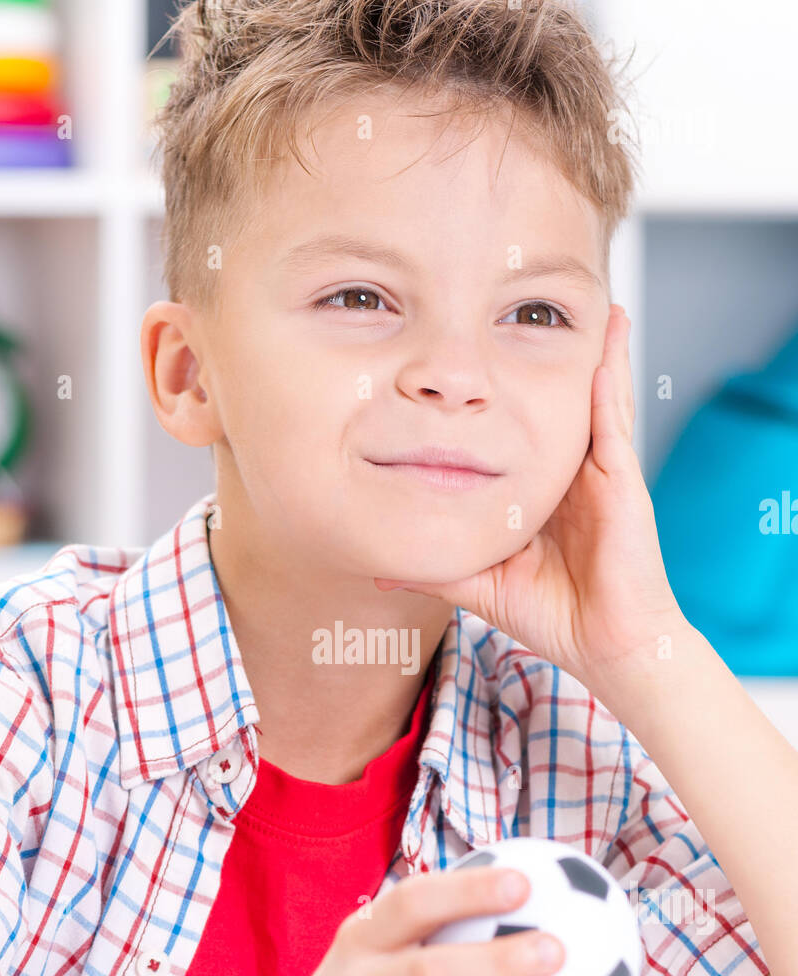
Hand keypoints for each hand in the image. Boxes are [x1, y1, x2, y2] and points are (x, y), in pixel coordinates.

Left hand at [375, 306, 684, 697]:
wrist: (610, 647)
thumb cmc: (555, 617)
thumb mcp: (480, 583)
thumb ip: (436, 568)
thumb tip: (380, 571)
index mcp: (540, 492)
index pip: (518, 431)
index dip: (503, 396)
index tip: (477, 359)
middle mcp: (569, 474)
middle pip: (557, 403)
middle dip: (547, 357)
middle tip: (530, 303)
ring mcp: (599, 473)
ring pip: (592, 398)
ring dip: (592, 350)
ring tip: (589, 300)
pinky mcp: (621, 480)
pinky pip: (613, 420)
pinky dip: (611, 378)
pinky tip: (608, 341)